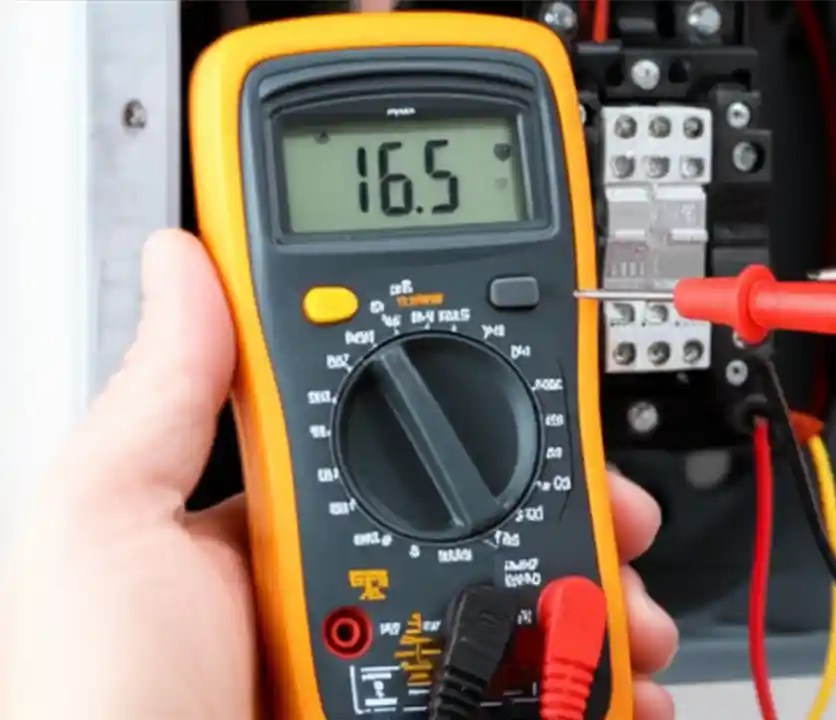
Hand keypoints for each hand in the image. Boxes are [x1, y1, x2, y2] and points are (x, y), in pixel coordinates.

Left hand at [0, 230, 676, 717]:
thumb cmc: (93, 703)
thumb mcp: (105, 527)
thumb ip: (160, 395)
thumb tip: (187, 261)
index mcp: (274, 525)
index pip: (396, 435)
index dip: (482, 405)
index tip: (541, 388)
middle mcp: (342, 587)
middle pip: (487, 519)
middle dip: (573, 503)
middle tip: (618, 510)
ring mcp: (390, 660)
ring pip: (526, 605)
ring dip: (599, 598)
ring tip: (627, 613)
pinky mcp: (432, 717)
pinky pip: (534, 693)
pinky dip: (593, 685)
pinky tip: (617, 682)